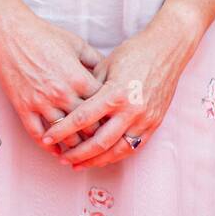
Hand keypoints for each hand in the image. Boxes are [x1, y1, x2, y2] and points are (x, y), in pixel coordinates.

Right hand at [0, 9, 104, 154]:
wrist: (12, 34)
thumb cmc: (45, 35)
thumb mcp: (76, 44)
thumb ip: (95, 60)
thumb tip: (109, 74)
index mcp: (79, 78)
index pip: (102, 107)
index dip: (109, 116)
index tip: (113, 123)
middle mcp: (62, 94)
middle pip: (87, 126)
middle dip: (96, 136)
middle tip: (101, 143)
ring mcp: (42, 102)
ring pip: (64, 135)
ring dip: (74, 146)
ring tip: (81, 152)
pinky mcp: (24, 107)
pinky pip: (38, 134)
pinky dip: (48, 146)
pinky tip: (55, 151)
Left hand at [39, 23, 184, 168]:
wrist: (167, 50)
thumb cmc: (134, 52)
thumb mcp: (106, 65)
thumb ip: (90, 88)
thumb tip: (71, 104)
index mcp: (115, 93)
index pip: (82, 119)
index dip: (62, 131)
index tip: (47, 139)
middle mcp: (131, 110)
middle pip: (99, 142)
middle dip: (77, 153)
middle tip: (61, 158)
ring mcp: (145, 120)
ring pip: (117, 151)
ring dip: (96, 161)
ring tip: (78, 164)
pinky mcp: (154, 123)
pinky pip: (133, 147)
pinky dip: (115, 155)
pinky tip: (102, 158)